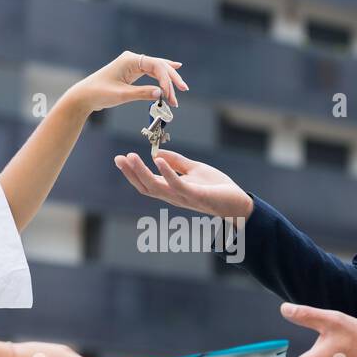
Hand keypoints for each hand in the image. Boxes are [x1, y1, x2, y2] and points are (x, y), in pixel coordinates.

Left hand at [66, 51, 187, 113]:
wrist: (85, 96)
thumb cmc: (99, 93)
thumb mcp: (121, 95)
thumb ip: (141, 93)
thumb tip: (161, 93)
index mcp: (130, 60)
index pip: (155, 66)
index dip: (166, 80)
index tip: (170, 95)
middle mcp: (132, 59)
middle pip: (159, 65)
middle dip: (171, 79)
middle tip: (183, 91)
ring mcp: (132, 64)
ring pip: (156, 69)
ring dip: (167, 81)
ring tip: (179, 91)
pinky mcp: (132, 71)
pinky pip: (151, 72)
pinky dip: (161, 76)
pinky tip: (174, 70)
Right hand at [114, 148, 253, 219]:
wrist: (237, 202)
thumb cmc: (216, 188)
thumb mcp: (194, 169)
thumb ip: (176, 162)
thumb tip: (156, 154)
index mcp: (171, 189)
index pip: (147, 182)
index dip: (132, 171)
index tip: (120, 158)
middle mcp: (173, 196)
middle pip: (146, 187)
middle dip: (131, 173)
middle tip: (119, 159)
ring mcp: (183, 197)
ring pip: (156, 187)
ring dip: (142, 172)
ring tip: (131, 157)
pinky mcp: (196, 196)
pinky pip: (177, 185)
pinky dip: (166, 173)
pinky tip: (157, 160)